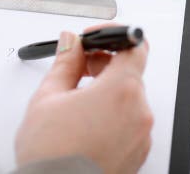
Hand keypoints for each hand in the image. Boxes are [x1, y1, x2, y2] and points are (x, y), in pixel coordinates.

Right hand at [15, 24, 152, 172]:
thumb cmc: (51, 155)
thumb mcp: (48, 97)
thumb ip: (65, 62)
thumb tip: (71, 43)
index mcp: (121, 91)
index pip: (135, 45)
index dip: (115, 34)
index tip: (96, 37)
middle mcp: (139, 112)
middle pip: (130, 71)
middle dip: (105, 64)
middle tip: (79, 67)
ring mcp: (141, 136)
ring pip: (130, 98)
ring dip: (107, 91)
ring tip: (76, 101)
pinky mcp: (138, 154)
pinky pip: (130, 123)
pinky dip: (112, 115)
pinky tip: (86, 123)